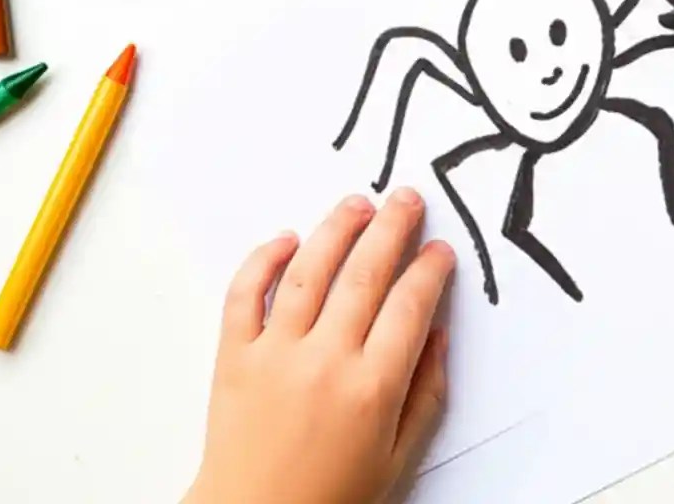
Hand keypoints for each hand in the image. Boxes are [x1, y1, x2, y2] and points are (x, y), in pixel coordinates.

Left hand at [185, 189, 453, 503]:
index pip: (410, 307)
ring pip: (308, 271)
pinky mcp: (233, 356)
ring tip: (358, 203)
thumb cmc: (330, 497)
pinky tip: (287, 238)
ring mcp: (274, 354)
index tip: (440, 250)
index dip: (430, 270)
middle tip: (409, 199)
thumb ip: (426, 394)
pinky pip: (244, 294)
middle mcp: (325, 362)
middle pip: (365, 274)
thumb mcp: (399, 458)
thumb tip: (438, 335)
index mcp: (372, 389)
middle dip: (392, 229)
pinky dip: (263, 260)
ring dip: (336, 228)